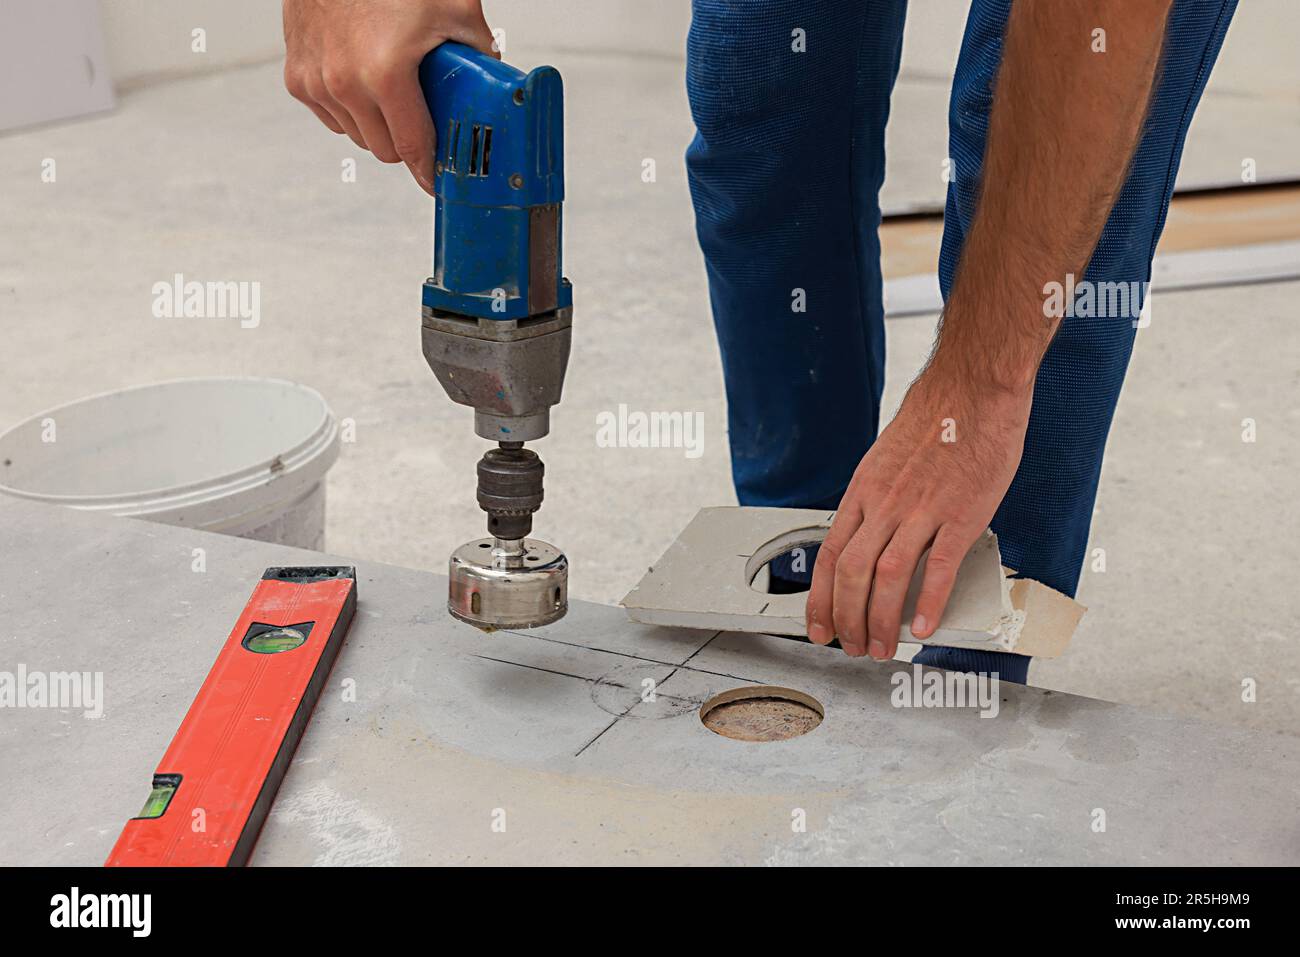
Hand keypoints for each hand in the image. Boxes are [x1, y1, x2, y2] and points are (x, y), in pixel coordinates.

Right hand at [283, 0, 496, 193]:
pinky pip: (332, 116)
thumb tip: (494, 86)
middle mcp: (344, 83)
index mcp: (385, 74)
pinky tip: (364, 80)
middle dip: (407, 139)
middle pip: (385, 150)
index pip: (412, 149)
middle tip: (423, 116)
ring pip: (357, 135)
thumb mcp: (454, 8)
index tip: (438, 181)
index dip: (430, 170)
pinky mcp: (296, 76)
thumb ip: (479, 55)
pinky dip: (350, 107)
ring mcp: (316, 82)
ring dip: (378, 123)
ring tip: (392, 88)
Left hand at [805, 349, 1032, 658]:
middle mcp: (885, 503)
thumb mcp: (885, 460)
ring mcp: (922, 510)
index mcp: (864, 491)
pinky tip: (924, 627)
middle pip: (851, 574)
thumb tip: (869, 536)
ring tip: (882, 646)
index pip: (830, 555)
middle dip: (846, 619)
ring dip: (880, 620)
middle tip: (852, 646)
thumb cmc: (935, 422)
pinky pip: (938, 567)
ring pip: (886, 577)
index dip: (820, 598)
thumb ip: (876, 501)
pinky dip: (927, 603)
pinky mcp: (960, 514)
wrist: (972, 389)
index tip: (818, 626)